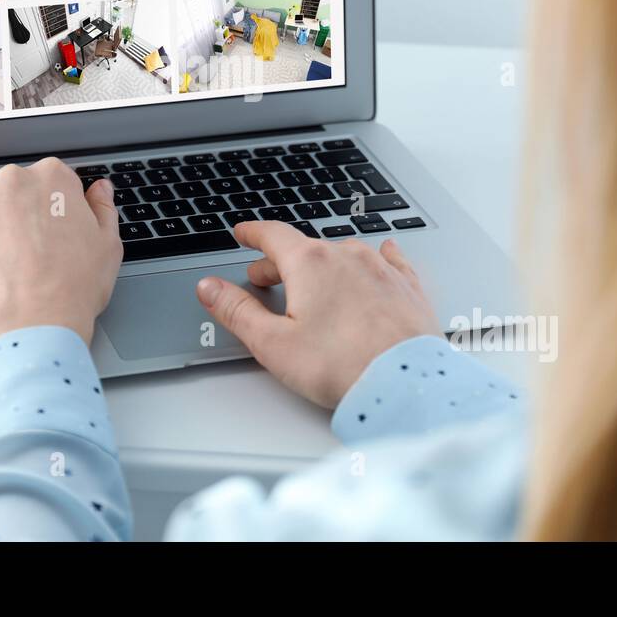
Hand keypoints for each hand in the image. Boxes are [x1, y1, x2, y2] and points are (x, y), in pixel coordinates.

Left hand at [0, 158, 122, 349]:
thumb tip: (99, 190)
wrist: (36, 320)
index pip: (52, 179)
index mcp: (53, 178)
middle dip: (18, 210)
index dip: (55, 207)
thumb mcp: (108, 245)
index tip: (54, 228)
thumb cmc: (74, 286)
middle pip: (13, 186)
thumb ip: (102, 209)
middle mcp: (13, 180)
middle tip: (28, 247)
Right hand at [196, 222, 439, 408]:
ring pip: (344, 255)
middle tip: (265, 277)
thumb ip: (237, 311)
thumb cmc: (343, 366)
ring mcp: (381, 268)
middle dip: (281, 262)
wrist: (406, 382)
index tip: (243, 233)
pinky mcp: (406, 286)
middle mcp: (347, 256)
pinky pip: (387, 261)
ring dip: (323, 265)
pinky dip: (374, 260)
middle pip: (305, 249)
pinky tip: (381, 256)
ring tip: (314, 283)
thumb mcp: (273, 343)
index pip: (273, 235)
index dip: (252, 234)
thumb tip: (210, 289)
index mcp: (311, 264)